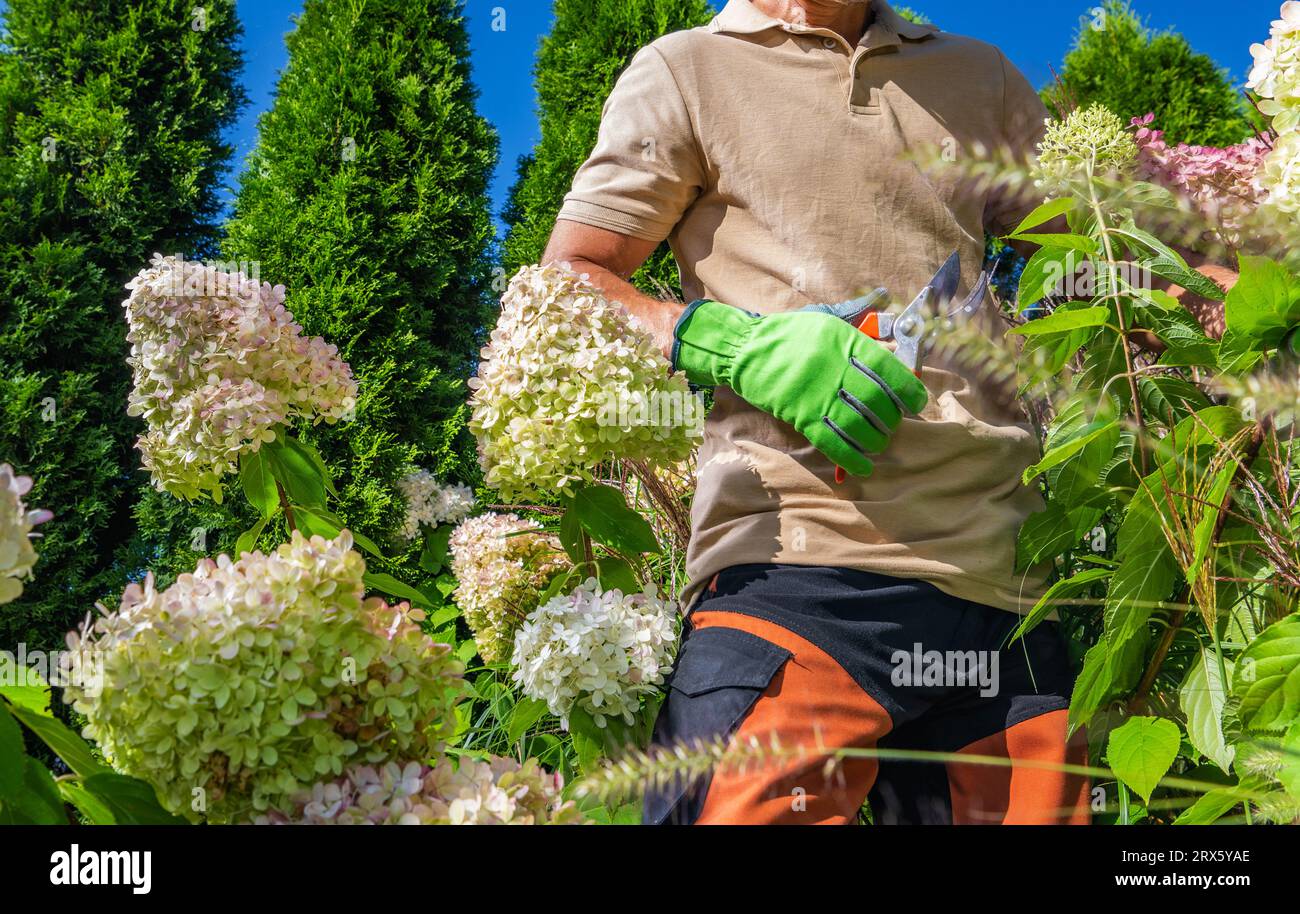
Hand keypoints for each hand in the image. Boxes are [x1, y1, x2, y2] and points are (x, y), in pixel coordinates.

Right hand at [671, 299, 927, 476]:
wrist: (743, 349)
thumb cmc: (787, 332)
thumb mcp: (824, 315)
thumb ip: (857, 313)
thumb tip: (885, 297)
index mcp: (844, 342)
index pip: (887, 370)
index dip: (908, 391)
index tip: (917, 402)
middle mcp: (834, 368)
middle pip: (876, 401)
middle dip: (891, 418)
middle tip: (892, 423)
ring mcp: (816, 394)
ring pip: (858, 425)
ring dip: (874, 440)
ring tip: (878, 443)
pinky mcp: (799, 416)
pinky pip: (832, 442)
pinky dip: (850, 458)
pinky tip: (863, 466)